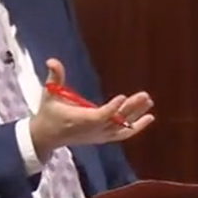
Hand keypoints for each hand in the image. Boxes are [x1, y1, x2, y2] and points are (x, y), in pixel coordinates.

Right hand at [29, 58, 154, 159]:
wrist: (48, 137)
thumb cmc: (49, 113)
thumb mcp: (49, 94)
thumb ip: (54, 78)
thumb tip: (52, 61)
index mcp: (81, 119)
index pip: (99, 116)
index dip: (112, 108)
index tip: (123, 97)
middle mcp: (93, 129)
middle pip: (116, 120)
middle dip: (132, 108)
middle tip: (145, 95)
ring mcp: (100, 135)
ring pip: (123, 127)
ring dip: (137, 115)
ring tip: (149, 102)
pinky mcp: (104, 137)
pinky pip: (123, 134)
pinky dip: (137, 128)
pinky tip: (149, 118)